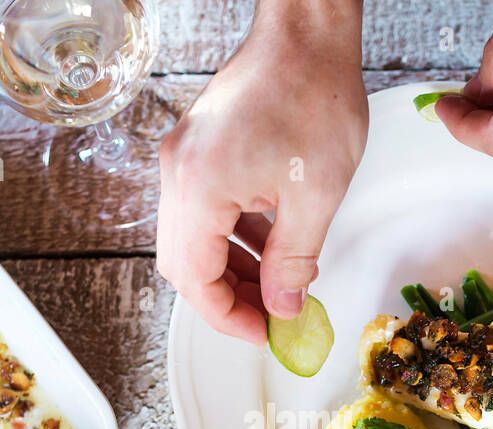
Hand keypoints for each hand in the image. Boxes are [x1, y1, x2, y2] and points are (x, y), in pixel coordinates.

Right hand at [156, 0, 367, 343]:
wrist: (305, 33)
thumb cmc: (313, 96)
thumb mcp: (315, 195)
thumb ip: (293, 261)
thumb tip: (284, 307)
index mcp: (199, 188)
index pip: (193, 279)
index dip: (227, 315)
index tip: (264, 331)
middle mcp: (178, 174)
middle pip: (183, 264)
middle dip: (225, 297)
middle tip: (270, 316)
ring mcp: (183, 158)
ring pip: (191, 238)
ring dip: (229, 268)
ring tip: (276, 285)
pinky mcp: (197, 148)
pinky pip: (202, 208)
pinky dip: (231, 235)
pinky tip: (270, 242)